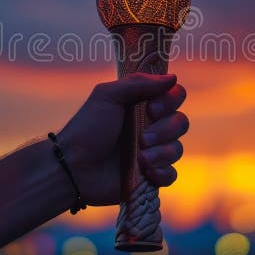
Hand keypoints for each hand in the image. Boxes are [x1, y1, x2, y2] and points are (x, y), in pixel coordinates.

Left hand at [57, 73, 187, 205]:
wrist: (73, 167)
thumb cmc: (87, 128)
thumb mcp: (108, 96)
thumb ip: (138, 83)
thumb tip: (173, 77)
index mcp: (142, 105)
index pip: (175, 96)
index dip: (170, 101)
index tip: (151, 108)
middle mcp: (151, 126)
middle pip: (181, 122)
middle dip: (165, 130)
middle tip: (142, 138)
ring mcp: (151, 152)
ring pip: (177, 149)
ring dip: (162, 153)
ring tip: (140, 159)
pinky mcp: (149, 177)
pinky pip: (171, 174)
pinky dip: (163, 172)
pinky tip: (147, 172)